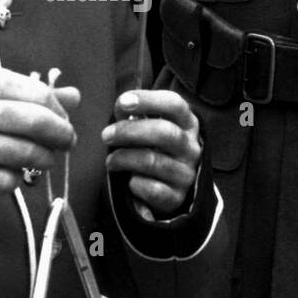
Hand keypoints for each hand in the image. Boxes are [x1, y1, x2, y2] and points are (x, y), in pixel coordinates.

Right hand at [0, 67, 78, 194]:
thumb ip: (33, 92)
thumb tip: (74, 98)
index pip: (39, 95)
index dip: (61, 112)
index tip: (65, 121)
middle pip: (34, 123)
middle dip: (61, 135)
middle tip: (67, 142)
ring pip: (24, 155)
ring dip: (44, 159)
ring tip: (43, 158)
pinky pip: (5, 181)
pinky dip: (17, 178)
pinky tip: (13, 171)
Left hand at [101, 90, 201, 217]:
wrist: (170, 188)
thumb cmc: (154, 149)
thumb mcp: (150, 127)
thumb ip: (136, 114)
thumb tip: (122, 107)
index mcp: (187, 123)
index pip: (174, 104)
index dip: (148, 100)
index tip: (122, 102)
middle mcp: (191, 147)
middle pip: (164, 133)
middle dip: (129, 131)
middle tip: (106, 135)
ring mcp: (186, 173)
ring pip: (153, 161)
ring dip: (124, 158)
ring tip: (110, 161)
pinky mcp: (177, 197)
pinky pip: (153, 189)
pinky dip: (135, 184)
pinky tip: (129, 181)